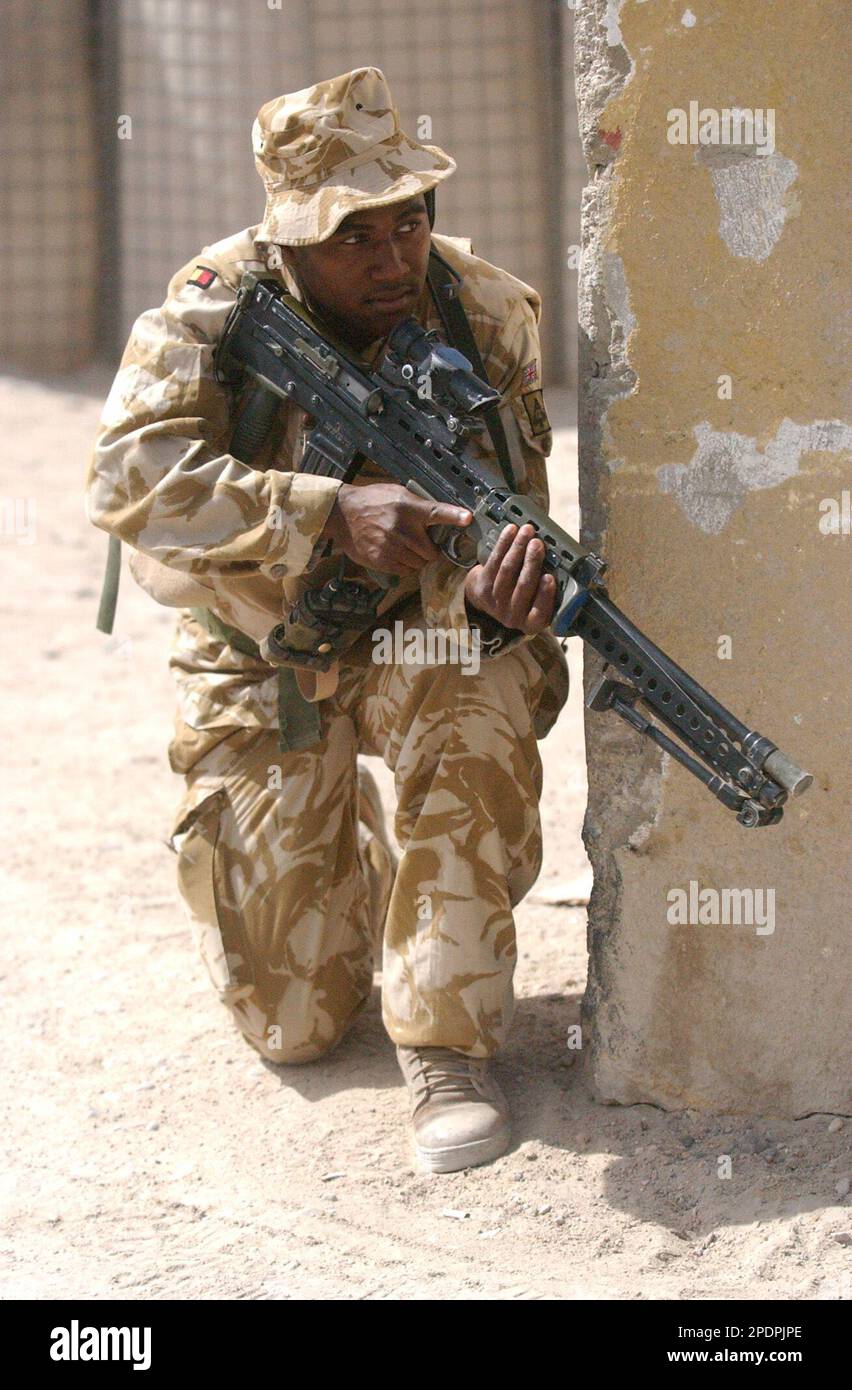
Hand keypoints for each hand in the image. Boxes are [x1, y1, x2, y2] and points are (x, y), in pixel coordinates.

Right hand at [321, 482, 471, 575]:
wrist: (343, 514)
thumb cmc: (373, 501)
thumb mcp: (398, 493)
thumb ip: (419, 506)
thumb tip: (441, 516)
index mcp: (409, 508)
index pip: (436, 512)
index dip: (454, 515)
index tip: (467, 518)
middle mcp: (402, 529)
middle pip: (431, 552)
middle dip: (429, 550)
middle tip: (419, 542)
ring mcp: (391, 547)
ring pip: (419, 564)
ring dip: (417, 559)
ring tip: (404, 547)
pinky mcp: (381, 560)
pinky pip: (405, 571)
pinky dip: (404, 566)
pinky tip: (394, 553)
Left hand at [464, 523, 556, 634]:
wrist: (489, 600)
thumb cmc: (525, 597)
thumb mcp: (539, 602)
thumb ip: (550, 590)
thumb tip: (564, 564)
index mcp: (532, 623)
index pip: (540, 612)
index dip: (545, 595)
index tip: (550, 577)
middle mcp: (513, 617)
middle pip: (523, 587)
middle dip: (531, 562)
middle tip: (537, 544)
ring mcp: (495, 602)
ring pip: (507, 571)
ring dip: (517, 548)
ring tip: (526, 532)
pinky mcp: (482, 586)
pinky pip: (494, 561)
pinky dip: (504, 543)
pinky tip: (511, 531)